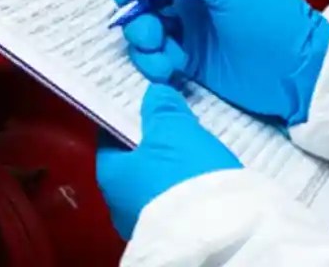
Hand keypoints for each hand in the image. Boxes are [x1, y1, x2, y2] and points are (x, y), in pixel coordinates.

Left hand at [96, 84, 241, 238]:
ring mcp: (142, 223)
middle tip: (175, 123)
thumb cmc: (185, 176)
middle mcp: (118, 203)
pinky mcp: (169, 235)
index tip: (147, 102)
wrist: (218, 235)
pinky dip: (184, 187)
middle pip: (133, 162)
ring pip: (154, 183)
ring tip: (194, 148)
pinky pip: (173, 202)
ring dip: (170, 167)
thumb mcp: (174, 130)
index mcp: (110, 174)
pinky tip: (203, 176)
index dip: (128, 116)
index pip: (110, 137)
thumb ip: (161, 107)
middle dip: (153, 143)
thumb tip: (153, 92)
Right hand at [111, 0, 328, 125]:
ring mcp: (186, 23)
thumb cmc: (272, 19)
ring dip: (144, 42)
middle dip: (136, 12)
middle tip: (151, 33)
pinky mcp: (185, 55)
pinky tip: (173, 69)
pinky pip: (152, 55)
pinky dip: (153, 63)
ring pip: (140, 25)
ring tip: (165, 56)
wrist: (297, 72)